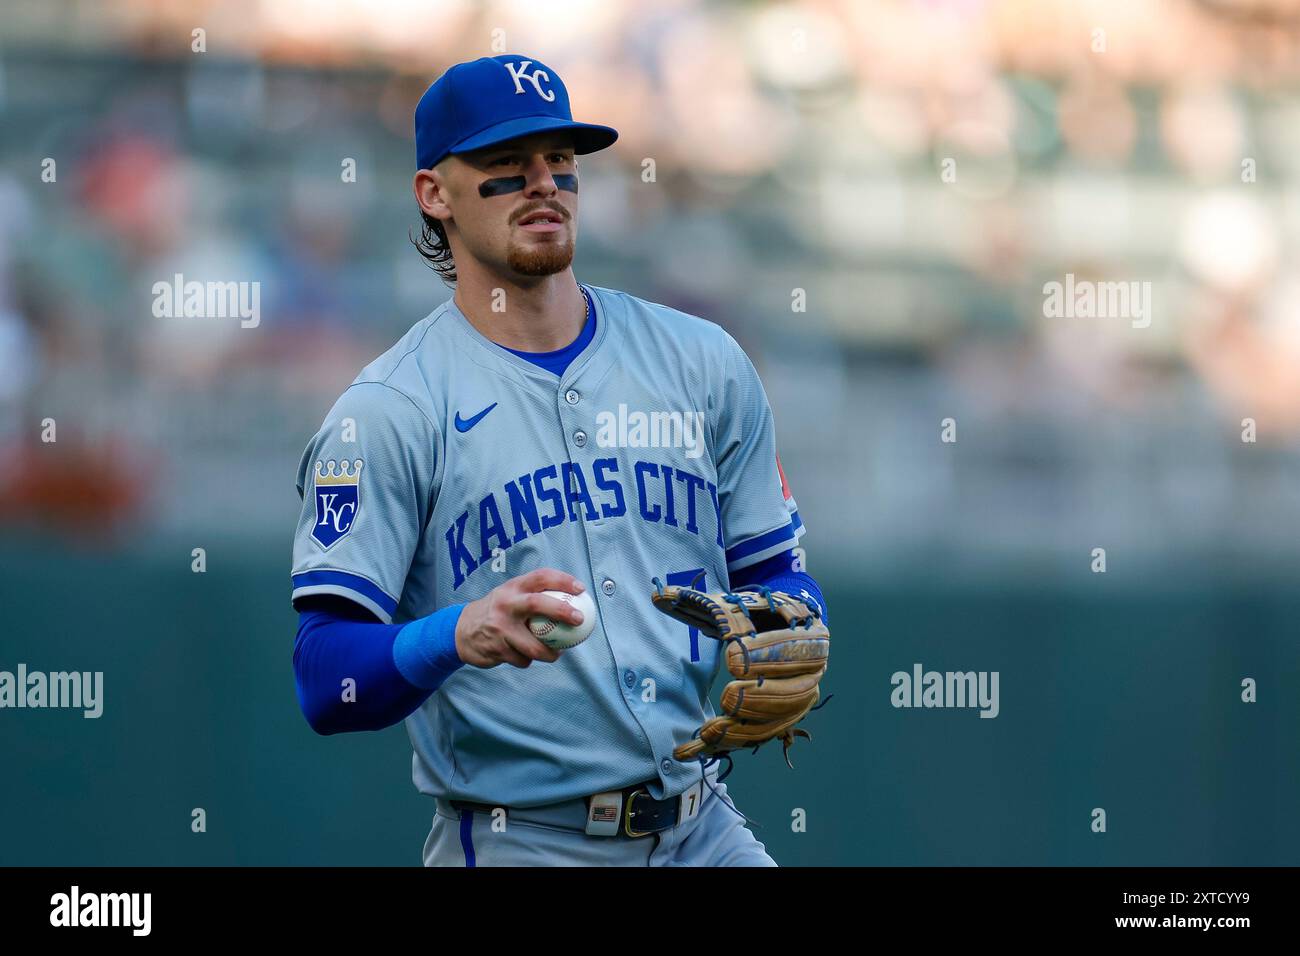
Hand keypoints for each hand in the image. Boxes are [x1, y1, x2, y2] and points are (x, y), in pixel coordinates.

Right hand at [454, 568, 585, 667]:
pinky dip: (528, 659)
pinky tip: (527, 656)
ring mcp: (500, 628)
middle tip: (580, 620)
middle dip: (561, 611)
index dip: (562, 580)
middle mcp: (505, 605)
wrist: (461, 631)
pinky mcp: (497, 649)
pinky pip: (523, 659)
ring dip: (550, 653)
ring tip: (558, 653)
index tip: (581, 589)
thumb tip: (573, 600)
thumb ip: (534, 595)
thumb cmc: (497, 611)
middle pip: (536, 604)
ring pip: (533, 645)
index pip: (540, 577)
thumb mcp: (510, 595)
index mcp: (512, 588)